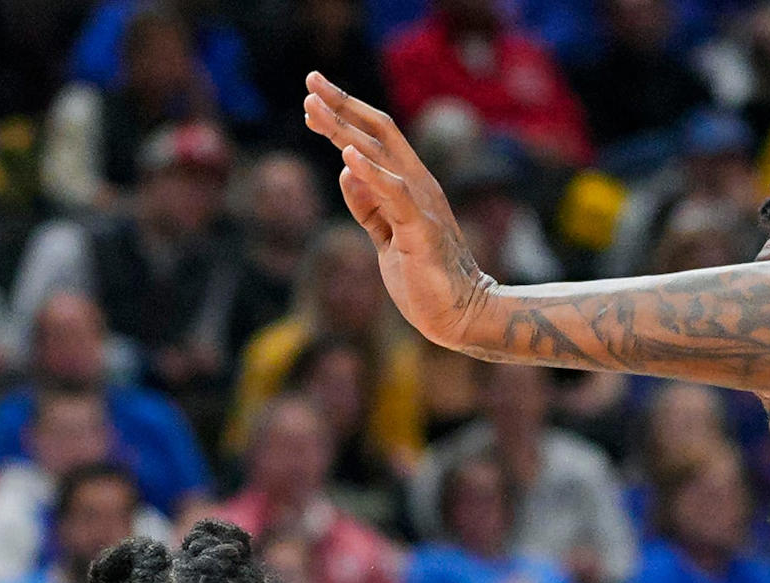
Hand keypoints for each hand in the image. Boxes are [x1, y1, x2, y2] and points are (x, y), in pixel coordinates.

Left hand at [302, 77, 488, 349]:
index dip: (343, 115)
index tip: (312, 99)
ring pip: (379, 154)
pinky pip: (395, 195)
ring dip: (343, 129)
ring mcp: (420, 203)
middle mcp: (417, 183)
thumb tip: (345, 172)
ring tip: (313, 107)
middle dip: (340, 106)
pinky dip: (372, 173)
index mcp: (408, 183)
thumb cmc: (424, 276)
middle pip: (376, 131)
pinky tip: (347, 156)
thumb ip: (368, 205)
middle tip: (309, 81)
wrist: (460, 314)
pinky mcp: (420, 230)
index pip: (375, 136)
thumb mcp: (385, 236)